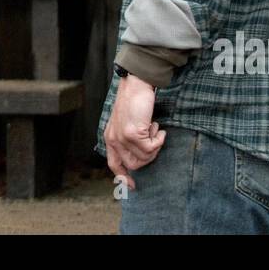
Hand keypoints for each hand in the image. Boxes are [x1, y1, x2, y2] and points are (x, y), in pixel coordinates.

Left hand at [104, 73, 164, 190]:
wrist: (136, 83)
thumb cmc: (135, 101)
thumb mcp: (126, 122)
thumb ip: (128, 138)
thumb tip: (140, 157)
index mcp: (109, 137)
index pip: (114, 164)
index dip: (123, 177)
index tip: (133, 186)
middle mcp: (113, 139)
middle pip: (134, 164)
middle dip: (149, 156)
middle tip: (154, 139)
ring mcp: (121, 138)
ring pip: (145, 158)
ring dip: (155, 145)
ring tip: (154, 129)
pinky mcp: (132, 134)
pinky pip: (151, 148)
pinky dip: (159, 139)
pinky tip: (157, 126)